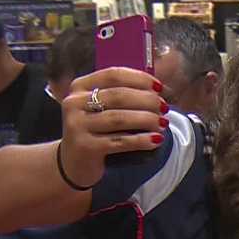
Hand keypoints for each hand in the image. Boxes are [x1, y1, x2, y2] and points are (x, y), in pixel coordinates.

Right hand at [60, 68, 167, 188]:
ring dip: (146, 120)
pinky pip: (119, 141)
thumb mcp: (100, 108)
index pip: (113, 75)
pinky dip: (141, 140)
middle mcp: (74, 103)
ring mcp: (77, 125)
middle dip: (147, 100)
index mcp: (80, 87)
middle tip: (164, 108)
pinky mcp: (85, 146)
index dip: (139, 79)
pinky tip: (156, 140)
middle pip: (118, 96)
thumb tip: (157, 89)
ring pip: (119, 118)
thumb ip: (120, 95)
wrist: (74, 162)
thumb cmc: (95, 131)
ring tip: (162, 123)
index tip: (159, 87)